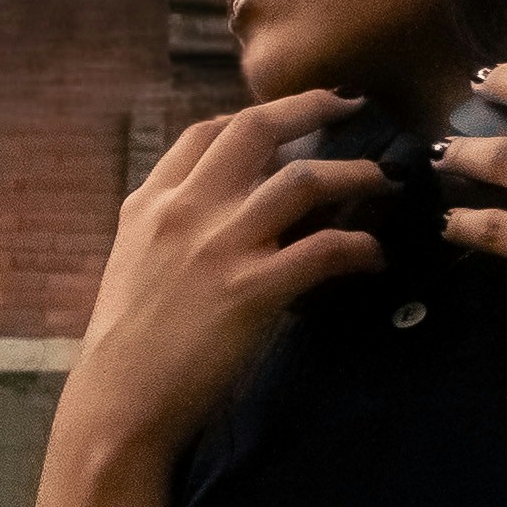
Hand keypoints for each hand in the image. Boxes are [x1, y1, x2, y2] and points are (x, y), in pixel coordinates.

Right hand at [58, 90, 383, 470]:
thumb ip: (169, 227)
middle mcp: (185, 210)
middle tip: (353, 104)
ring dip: (356, 174)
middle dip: (312, 106)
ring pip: (304, 179)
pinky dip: (360, 246)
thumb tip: (215, 215)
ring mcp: (220, 246)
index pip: (206, 132)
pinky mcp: (252, 290)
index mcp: (151, 201)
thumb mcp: (132, 263)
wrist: (117, 403)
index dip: (255, 117)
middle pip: (255, 129)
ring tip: (388, 180)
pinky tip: (374, 255)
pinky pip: (324, 249)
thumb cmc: (126, 346)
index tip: (290, 117)